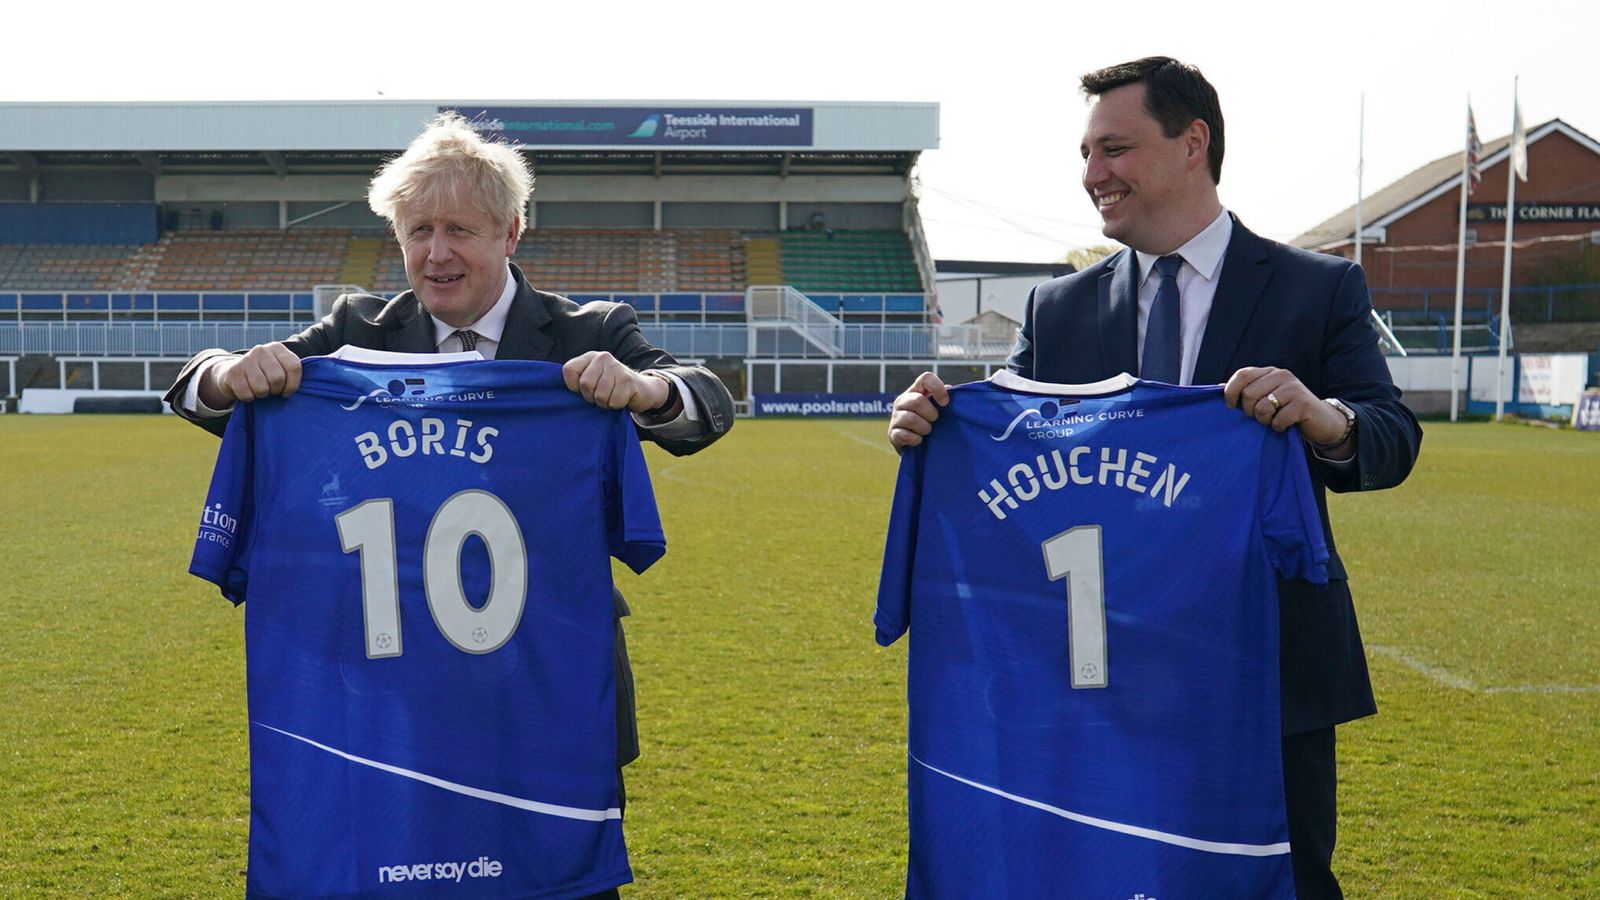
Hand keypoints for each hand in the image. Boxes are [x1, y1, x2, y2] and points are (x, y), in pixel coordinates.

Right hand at [203, 342, 301, 406]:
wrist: (233, 374)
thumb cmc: (264, 375)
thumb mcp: (280, 368)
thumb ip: (294, 372)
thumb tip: (319, 378)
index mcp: (277, 348)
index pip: (294, 367)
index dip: (293, 385)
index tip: (288, 392)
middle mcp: (261, 350)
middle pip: (278, 378)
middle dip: (276, 390)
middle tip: (271, 390)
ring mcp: (245, 359)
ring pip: (262, 388)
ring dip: (262, 395)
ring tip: (259, 390)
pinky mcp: (233, 372)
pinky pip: (247, 394)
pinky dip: (248, 398)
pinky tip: (247, 390)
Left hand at [562, 351, 670, 412]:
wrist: (641, 389)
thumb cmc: (610, 388)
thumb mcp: (593, 380)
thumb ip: (577, 381)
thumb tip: (558, 395)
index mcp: (590, 357)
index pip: (569, 370)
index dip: (573, 386)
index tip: (582, 390)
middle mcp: (602, 358)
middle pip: (585, 385)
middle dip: (592, 397)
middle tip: (600, 395)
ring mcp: (617, 367)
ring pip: (600, 395)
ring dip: (605, 403)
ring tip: (612, 396)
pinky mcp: (628, 380)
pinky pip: (614, 401)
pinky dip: (617, 405)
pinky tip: (622, 398)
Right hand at [887, 371, 949, 450]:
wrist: (918, 448)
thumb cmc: (931, 424)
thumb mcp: (939, 409)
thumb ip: (943, 398)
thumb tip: (949, 389)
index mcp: (915, 391)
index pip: (926, 378)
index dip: (937, 388)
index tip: (945, 403)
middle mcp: (902, 401)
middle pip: (918, 401)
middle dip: (931, 414)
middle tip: (934, 421)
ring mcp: (895, 417)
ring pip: (911, 419)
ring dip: (924, 428)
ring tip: (927, 432)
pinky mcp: (892, 434)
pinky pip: (905, 435)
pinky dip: (916, 440)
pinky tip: (919, 441)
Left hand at [1223, 366, 1352, 454]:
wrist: (1322, 421)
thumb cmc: (1287, 411)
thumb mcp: (1266, 397)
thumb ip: (1246, 392)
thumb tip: (1218, 388)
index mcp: (1269, 372)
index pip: (1242, 375)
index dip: (1230, 392)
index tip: (1230, 407)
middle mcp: (1281, 375)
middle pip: (1249, 394)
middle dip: (1249, 412)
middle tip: (1261, 418)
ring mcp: (1293, 388)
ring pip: (1262, 408)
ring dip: (1264, 421)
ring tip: (1274, 420)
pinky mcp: (1303, 404)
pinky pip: (1278, 420)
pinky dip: (1278, 427)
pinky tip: (1286, 425)